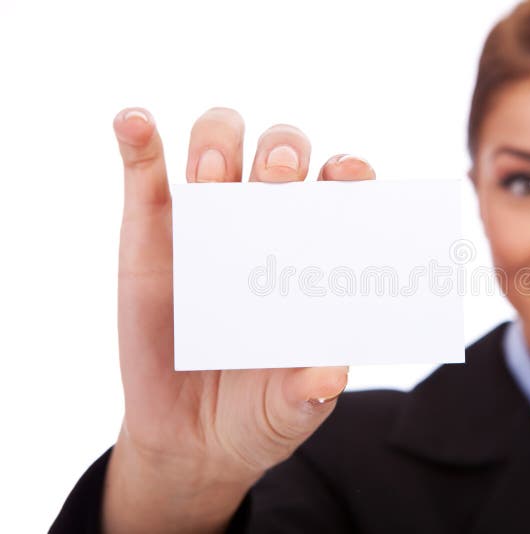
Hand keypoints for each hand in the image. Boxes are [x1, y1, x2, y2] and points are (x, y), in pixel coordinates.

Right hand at [104, 107, 376, 532]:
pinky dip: (137, 140)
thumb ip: (308, 394)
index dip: (347, 173)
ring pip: (217, 147)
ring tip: (212, 174)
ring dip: (217, 142)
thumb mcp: (290, 410)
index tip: (348, 175)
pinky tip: (134, 121)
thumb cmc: (261, 410)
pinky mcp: (150, 233)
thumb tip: (328, 376)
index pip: (338, 192)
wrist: (194, 437)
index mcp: (313, 255)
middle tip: (278, 174)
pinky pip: (143, 174)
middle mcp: (266, 226)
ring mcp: (207, 224)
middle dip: (282, 151)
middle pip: (280, 155)